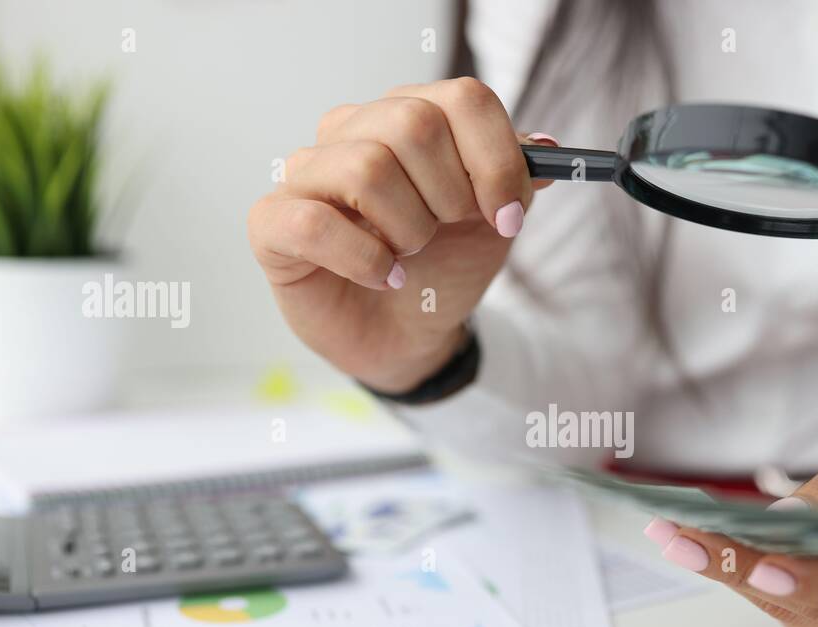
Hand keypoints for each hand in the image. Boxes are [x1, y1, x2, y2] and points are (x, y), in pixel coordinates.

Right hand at [248, 78, 554, 391]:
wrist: (409, 337)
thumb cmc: (441, 271)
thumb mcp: (493, 223)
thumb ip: (515, 178)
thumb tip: (544, 148)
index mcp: (406, 116)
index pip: (462, 99)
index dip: (496, 160)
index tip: (506, 216)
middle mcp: (351, 131)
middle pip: (413, 124)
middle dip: (450, 195)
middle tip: (447, 233)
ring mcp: (306, 175)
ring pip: (366, 168)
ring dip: (408, 229)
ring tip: (408, 255)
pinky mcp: (273, 224)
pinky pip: (317, 223)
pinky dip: (367, 259)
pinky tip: (384, 276)